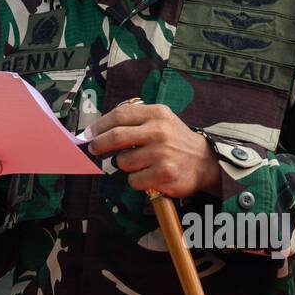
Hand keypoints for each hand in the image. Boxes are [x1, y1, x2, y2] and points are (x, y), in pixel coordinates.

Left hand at [85, 101, 220, 198]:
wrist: (205, 162)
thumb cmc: (175, 141)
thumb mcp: (160, 120)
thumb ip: (134, 120)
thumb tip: (98, 129)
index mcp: (157, 114)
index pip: (120, 115)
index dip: (99, 125)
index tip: (89, 133)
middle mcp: (159, 131)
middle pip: (116, 136)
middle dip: (99, 144)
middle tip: (93, 148)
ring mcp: (162, 153)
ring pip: (123, 162)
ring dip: (125, 165)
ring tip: (139, 163)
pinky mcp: (164, 174)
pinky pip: (133, 180)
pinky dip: (136, 180)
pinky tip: (149, 175)